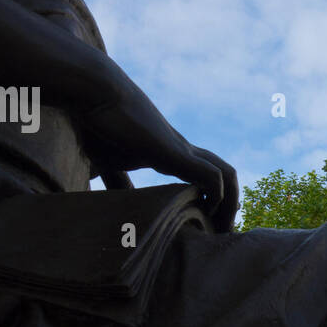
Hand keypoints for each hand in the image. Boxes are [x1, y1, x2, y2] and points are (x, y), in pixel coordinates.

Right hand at [79, 76, 238, 232]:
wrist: (95, 92)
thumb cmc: (96, 123)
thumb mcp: (108, 162)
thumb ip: (117, 183)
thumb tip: (109, 204)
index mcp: (169, 153)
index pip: (204, 175)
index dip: (213, 200)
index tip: (208, 226)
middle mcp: (181, 150)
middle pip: (224, 174)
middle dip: (229, 206)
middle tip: (220, 234)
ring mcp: (181, 150)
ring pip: (226, 175)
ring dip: (230, 204)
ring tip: (220, 230)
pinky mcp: (176, 152)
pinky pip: (213, 176)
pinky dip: (218, 197)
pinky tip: (205, 212)